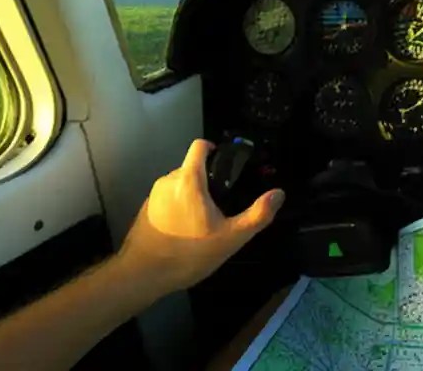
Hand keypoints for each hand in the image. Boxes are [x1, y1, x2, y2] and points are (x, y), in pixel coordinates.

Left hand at [117, 139, 284, 296]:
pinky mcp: (145, 209)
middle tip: (222, 205)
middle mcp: (168, 181)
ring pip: (180, 185)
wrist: (144, 275)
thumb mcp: (231, 238)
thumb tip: (279, 194)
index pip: (200, 146)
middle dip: (208, 181)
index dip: (214, 148)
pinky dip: (178, 208)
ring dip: (193, 196)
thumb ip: (257, 215)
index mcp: (189, 179)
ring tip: (204, 223)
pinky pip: (168, 199)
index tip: (226, 164)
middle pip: (192, 168)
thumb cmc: (189, 254)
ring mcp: (154, 195)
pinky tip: (185, 232)